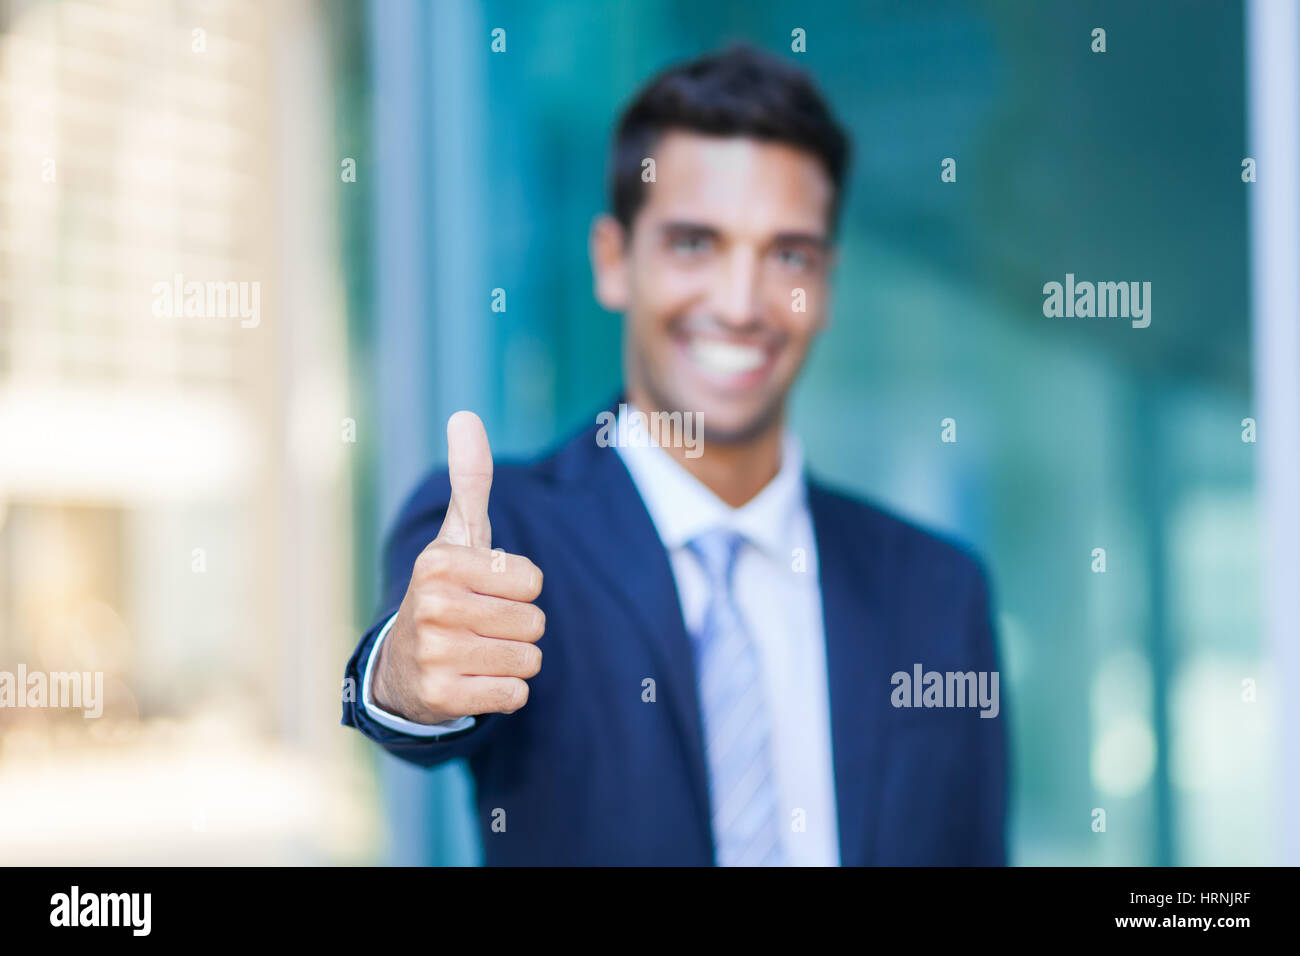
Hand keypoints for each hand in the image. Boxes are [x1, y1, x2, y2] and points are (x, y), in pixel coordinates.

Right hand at [371, 411, 543, 724]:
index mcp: (439, 562)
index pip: (532, 579)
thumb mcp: (457, 536)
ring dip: (513, 660)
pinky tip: (473, 681)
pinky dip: (504, 693)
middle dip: (519, 628)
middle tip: (481, 626)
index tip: (483, 590)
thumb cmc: (446, 591)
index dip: (519, 588)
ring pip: (529, 660)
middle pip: (535, 622)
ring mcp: (434, 654)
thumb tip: (466, 417)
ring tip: (477, 653)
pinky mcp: (442, 698)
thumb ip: (470, 481)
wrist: (402, 667)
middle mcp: (431, 605)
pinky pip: (515, 696)